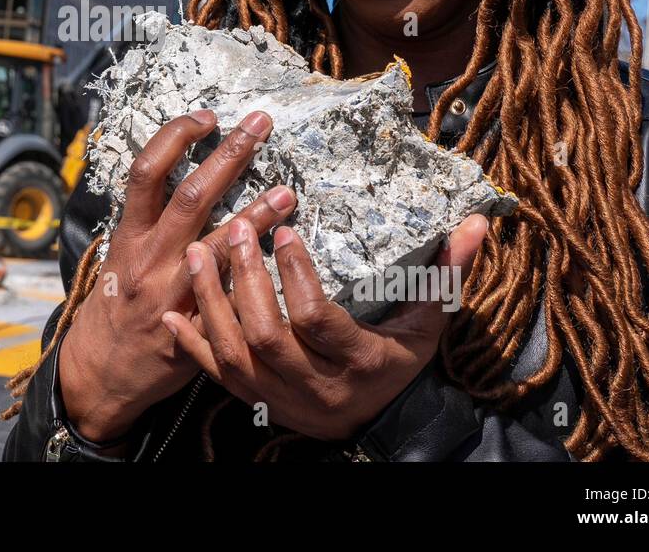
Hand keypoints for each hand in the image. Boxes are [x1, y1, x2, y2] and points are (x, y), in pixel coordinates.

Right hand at [58, 109, 298, 442]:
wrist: (100, 373)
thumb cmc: (114, 306)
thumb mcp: (119, 257)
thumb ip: (150, 224)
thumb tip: (183, 176)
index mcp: (129, 235)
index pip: (146, 172)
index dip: (175, 137)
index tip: (205, 117)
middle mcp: (150, 259)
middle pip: (191, 195)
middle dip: (229, 154)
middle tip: (261, 124)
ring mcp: (174, 294)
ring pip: (221, 249)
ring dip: (257, 216)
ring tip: (287, 193)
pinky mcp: (198, 328)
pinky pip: (234, 300)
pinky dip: (259, 280)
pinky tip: (286, 262)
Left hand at [162, 212, 488, 441]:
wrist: (374, 424)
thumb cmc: (398, 362)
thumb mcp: (427, 323)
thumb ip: (446, 274)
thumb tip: (477, 224)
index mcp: (358, 362)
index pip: (317, 320)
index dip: (297, 278)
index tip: (284, 233)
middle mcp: (314, 386)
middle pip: (266, 334)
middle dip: (245, 280)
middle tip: (236, 229)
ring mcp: (278, 397)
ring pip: (233, 354)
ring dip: (211, 302)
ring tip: (199, 252)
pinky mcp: (253, 401)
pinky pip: (214, 376)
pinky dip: (190, 344)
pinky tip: (171, 312)